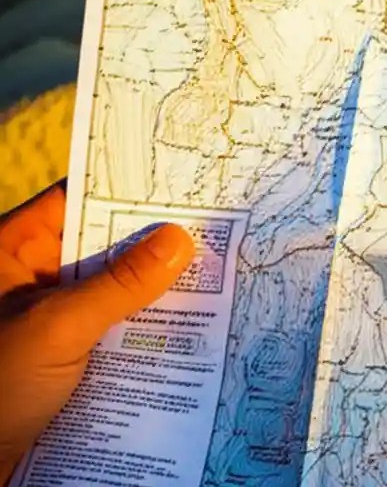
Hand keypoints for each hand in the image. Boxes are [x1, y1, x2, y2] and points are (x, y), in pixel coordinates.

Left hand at [0, 183, 194, 481]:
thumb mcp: (57, 329)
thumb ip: (119, 284)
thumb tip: (178, 241)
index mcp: (9, 253)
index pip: (71, 202)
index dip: (122, 192)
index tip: (178, 184)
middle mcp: (25, 279)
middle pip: (97, 246)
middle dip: (150, 243)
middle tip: (211, 230)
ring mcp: (42, 319)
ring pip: (107, 290)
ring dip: (150, 290)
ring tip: (212, 274)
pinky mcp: (58, 357)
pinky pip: (109, 329)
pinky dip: (141, 329)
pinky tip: (184, 327)